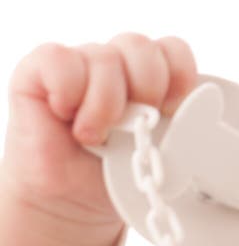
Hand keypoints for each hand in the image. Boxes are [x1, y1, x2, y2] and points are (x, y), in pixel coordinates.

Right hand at [2, 32, 197, 234]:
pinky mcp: (39, 72)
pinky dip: (68, 90)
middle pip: (141, 46)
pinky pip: (58, 58)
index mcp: (152, 77)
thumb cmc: (120, 174)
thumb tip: (193, 119)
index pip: (173, 50)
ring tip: (95, 136)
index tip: (172, 112)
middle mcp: (116, 64)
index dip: (179, 77)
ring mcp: (79, 65)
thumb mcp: (163, 154)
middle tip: (135, 126)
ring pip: (104, 56)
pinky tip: (66, 115)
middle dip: (146, 89)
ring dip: (105, 104)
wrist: (74, 199)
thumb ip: (181, 129)